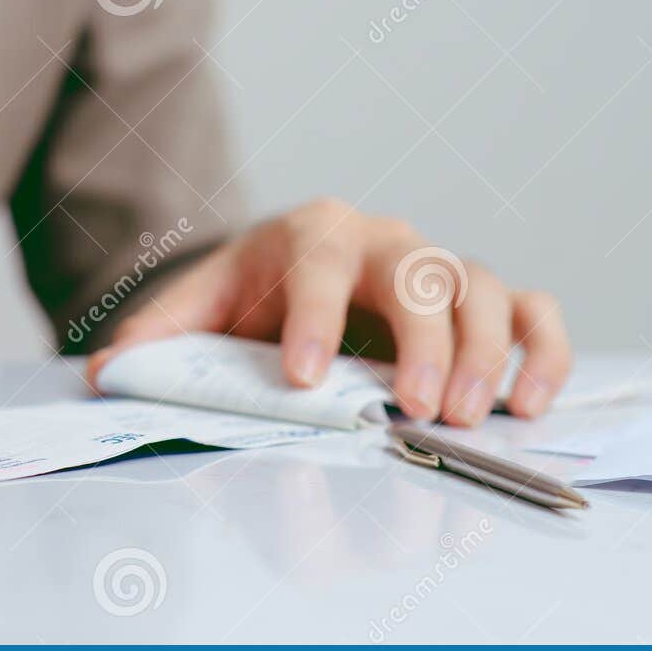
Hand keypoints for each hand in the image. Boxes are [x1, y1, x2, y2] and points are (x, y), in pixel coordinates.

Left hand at [86, 198, 570, 425]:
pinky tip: (529, 401)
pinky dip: (542, 350)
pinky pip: (531, 310)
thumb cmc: (249, 294)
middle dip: (419, 341)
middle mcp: (383, 242)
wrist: (289, 274)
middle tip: (410, 410)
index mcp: (308, 235)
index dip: (314, 320)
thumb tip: (109, 373)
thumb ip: (156, 339)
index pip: (317, 267)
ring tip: (462, 415)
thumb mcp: (195, 309)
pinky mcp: (477, 302)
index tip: (304, 378)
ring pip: (482, 287)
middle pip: (418, 273)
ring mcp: (437, 267)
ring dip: (481, 352)